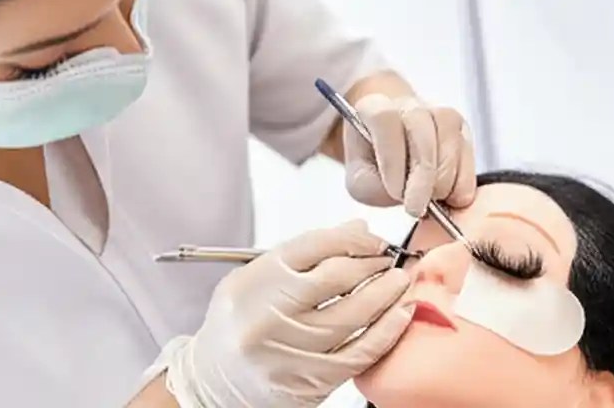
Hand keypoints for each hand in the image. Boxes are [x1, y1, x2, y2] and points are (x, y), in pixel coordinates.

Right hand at [161, 220, 412, 407]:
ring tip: (401, 281)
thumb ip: (307, 253)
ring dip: (388, 294)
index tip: (374, 239)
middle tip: (391, 259)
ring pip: (354, 316)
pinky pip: (359, 353)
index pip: (315, 246)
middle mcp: (267, 317)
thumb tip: (359, 229)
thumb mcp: (257, 279)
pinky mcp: (308, 382)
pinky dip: (387, 332)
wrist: (212, 384)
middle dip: (375, 263)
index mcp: (253, 283)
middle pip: (338, 278)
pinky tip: (401, 315)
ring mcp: (288, 352)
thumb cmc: (238, 326)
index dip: (354, 239)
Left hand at [342, 94, 476, 215]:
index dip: (393, 157)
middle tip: (417, 206)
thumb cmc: (373, 166)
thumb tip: (409, 196)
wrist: (391, 152)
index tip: (396, 192)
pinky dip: (463, 179)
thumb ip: (376, 188)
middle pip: (422, 127)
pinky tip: (451, 196)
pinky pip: (468, 150)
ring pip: (449, 136)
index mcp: (374, 108)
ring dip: (445, 177)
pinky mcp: (461, 128)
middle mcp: (409, 106)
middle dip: (423, 174)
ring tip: (434, 201)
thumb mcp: (361, 182)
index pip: (386, 119)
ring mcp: (438, 114)